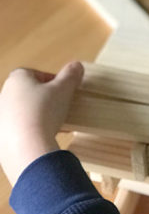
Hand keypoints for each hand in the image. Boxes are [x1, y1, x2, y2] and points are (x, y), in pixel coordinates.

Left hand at [0, 62, 82, 185]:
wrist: (26, 147)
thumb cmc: (45, 111)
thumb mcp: (64, 90)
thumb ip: (71, 75)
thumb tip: (77, 65)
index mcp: (16, 79)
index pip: (35, 73)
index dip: (52, 81)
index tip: (64, 91)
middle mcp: (3, 95)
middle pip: (28, 93)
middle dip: (45, 99)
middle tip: (61, 108)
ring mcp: (0, 116)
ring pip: (23, 111)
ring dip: (38, 115)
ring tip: (55, 125)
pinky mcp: (0, 135)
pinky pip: (18, 129)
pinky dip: (30, 130)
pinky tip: (44, 137)